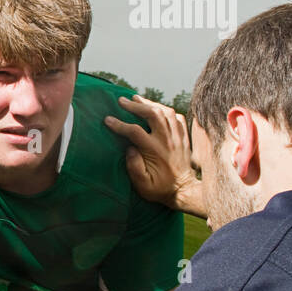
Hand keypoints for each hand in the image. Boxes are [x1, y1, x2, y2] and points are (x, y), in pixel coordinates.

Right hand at [103, 94, 203, 215]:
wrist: (183, 191)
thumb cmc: (159, 188)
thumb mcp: (143, 185)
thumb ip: (134, 167)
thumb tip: (129, 148)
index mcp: (155, 150)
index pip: (134, 131)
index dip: (119, 124)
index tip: (107, 119)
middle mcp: (167, 140)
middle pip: (152, 114)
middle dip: (135, 105)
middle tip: (122, 100)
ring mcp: (178, 137)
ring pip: (166, 111)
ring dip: (150, 103)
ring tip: (137, 99)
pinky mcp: (184, 137)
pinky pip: (177, 117)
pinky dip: (166, 110)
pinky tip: (157, 109)